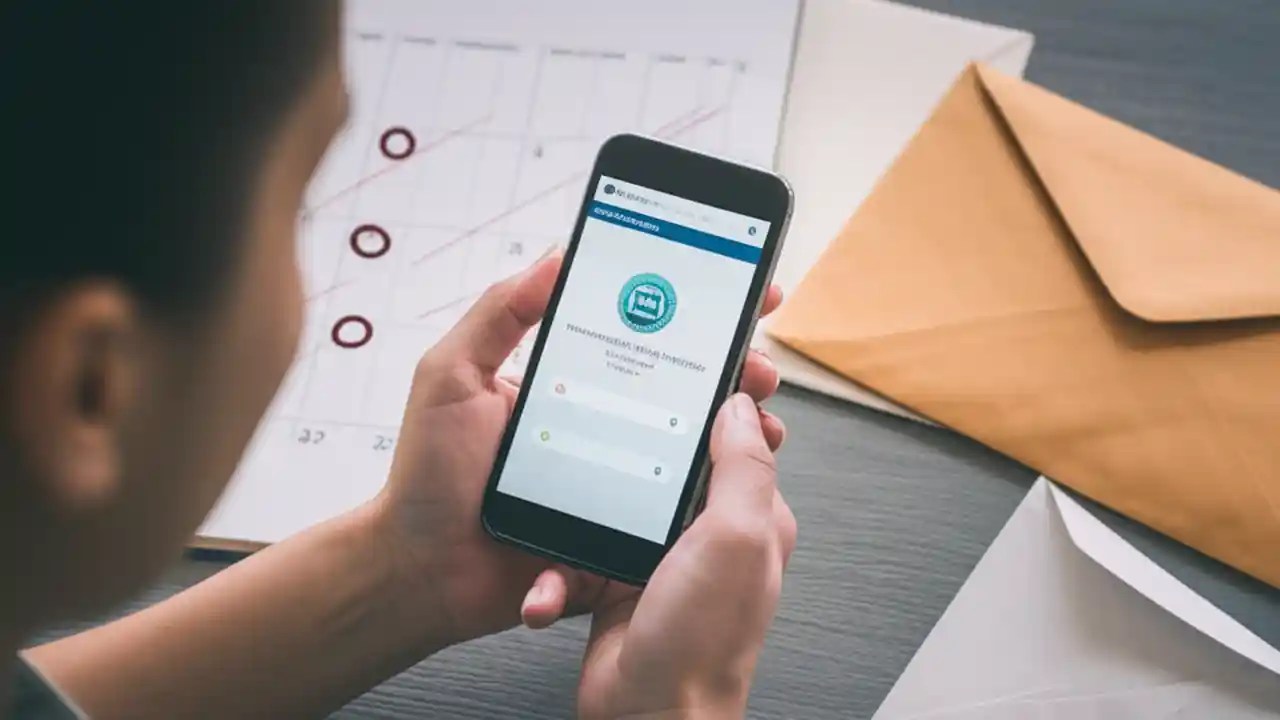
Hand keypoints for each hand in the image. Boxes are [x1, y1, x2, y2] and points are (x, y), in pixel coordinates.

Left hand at [369, 250, 786, 644]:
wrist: (420, 573)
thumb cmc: (428, 478)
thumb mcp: (452, 376)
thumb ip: (498, 314)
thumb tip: (555, 256)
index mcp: (571, 385)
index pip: (643, 339)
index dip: (695, 317)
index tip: (742, 296)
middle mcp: (603, 429)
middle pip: (684, 395)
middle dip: (734, 376)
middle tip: (754, 369)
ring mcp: (616, 483)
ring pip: (693, 458)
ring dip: (735, 441)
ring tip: (757, 425)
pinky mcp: (620, 535)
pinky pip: (669, 522)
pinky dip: (702, 508)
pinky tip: (719, 493)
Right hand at [534, 394, 796, 718]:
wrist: (648, 716)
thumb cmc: (702, 644)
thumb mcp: (735, 539)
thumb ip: (742, 467)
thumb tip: (741, 404)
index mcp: (749, 515)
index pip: (738, 437)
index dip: (715, 400)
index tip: (682, 368)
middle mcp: (707, 533)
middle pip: (666, 460)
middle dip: (627, 446)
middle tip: (596, 422)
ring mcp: (659, 556)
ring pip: (613, 501)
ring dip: (580, 512)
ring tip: (558, 511)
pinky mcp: (615, 581)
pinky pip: (578, 553)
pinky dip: (555, 571)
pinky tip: (548, 584)